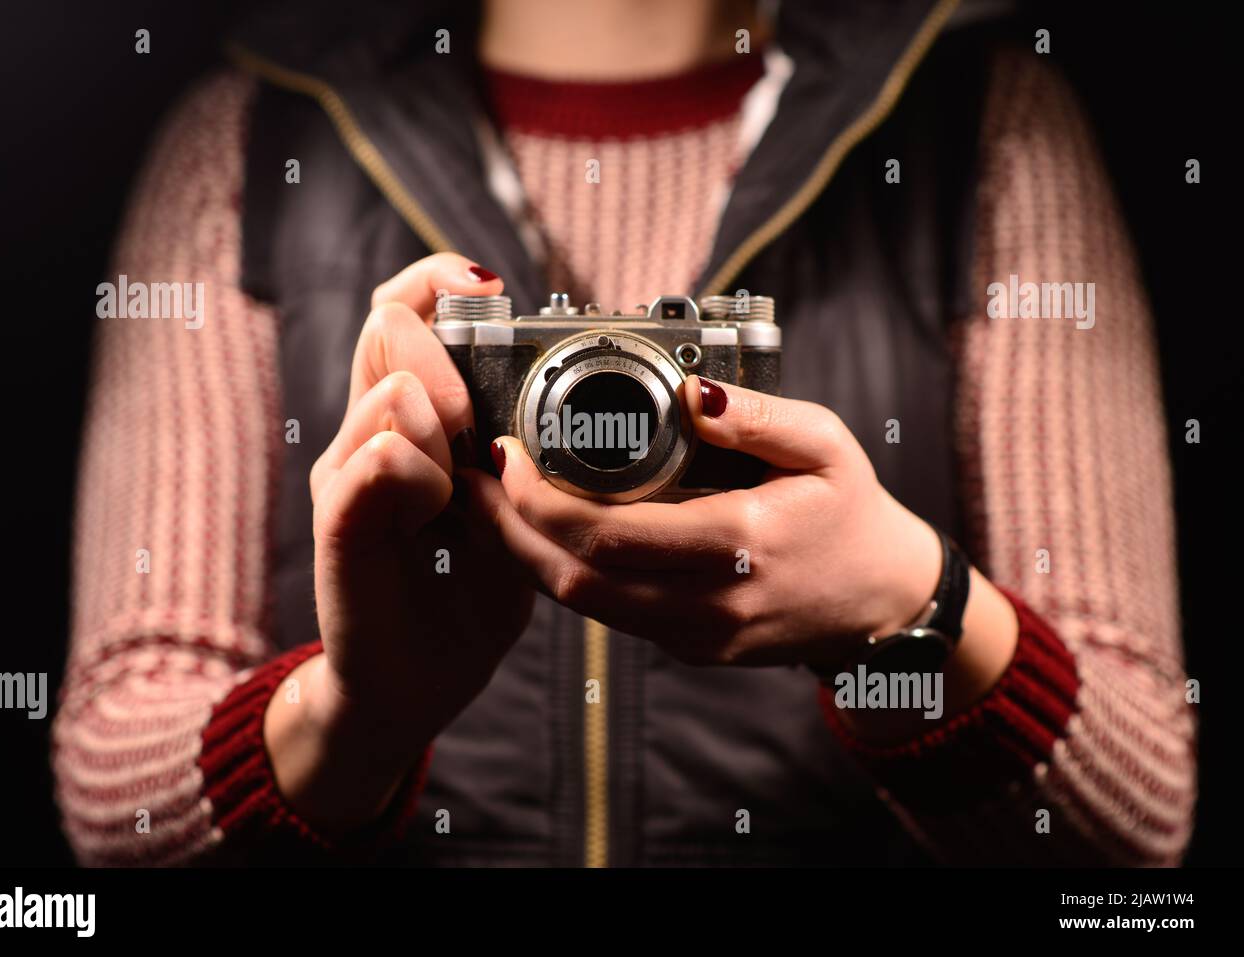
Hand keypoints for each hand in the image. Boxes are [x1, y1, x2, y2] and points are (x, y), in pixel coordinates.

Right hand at [266, 254, 533, 830]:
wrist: (413, 685)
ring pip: (386, 391)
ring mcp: (347, 478)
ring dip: (441, 418)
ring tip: (463, 477)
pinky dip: (415, 471)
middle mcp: (367, 434)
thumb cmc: (464, 594)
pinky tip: (438, 504)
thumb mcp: (509, 511)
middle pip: (385, 327)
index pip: (402, 311)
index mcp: (406, 422)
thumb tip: (556, 388)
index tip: (490, 288)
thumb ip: (514, 454)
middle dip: (447, 351)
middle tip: (477, 415)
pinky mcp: (338, 527)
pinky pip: (369, 464)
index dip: (441, 281)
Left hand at [468, 375, 1012, 689]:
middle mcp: (711, 603)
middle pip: (577, 580)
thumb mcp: (826, 445)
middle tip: (474, 478)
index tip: (508, 454)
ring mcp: (698, 635)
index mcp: (742, 545)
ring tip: (489, 501)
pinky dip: (564, 572)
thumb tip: (691, 389)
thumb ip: (758, 416)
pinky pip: (609, 614)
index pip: (613, 534)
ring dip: (526, 555)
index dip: (542, 500)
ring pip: (583, 606)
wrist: (883, 605)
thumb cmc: (853, 514)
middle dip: (510, 530)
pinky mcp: (690, 648)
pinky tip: (539, 532)